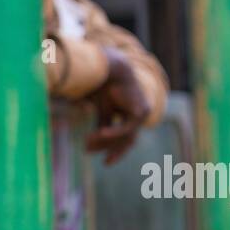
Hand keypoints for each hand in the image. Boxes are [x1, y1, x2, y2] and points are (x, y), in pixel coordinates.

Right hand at [85, 48, 150, 164]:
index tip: (102, 161)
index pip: (124, 138)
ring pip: (125, 137)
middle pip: (126, 141)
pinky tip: (100, 133)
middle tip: (89, 152)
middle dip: (109, 149)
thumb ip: (102, 126)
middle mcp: (139, 116)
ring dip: (105, 140)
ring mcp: (142, 115)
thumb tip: (92, 144)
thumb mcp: (103, 111)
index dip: (113, 150)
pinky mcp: (140, 112)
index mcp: (132, 115)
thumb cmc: (106, 86)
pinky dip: (113, 133)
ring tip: (87, 140)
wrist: (111, 68)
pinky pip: (126, 129)